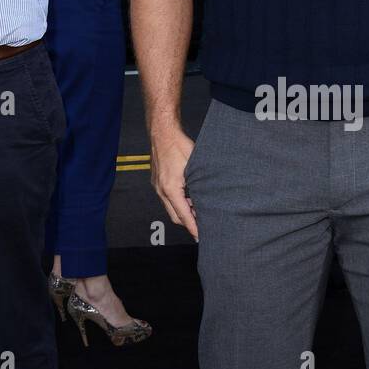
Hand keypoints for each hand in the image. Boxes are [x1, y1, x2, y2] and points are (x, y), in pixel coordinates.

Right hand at [150, 125, 198, 240]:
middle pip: (175, 216)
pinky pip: (167, 199)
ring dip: (184, 212)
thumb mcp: (195, 166)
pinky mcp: (158, 182)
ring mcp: (157, 186)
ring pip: (171, 208)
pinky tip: (190, 199)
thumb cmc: (179, 145)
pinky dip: (178, 203)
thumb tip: (210, 198)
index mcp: (171, 188)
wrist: (162, 132)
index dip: (193, 227)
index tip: (200, 236)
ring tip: (199, 212)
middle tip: (203, 226)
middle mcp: (161, 190)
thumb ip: (200, 184)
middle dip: (188, 223)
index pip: (183, 215)